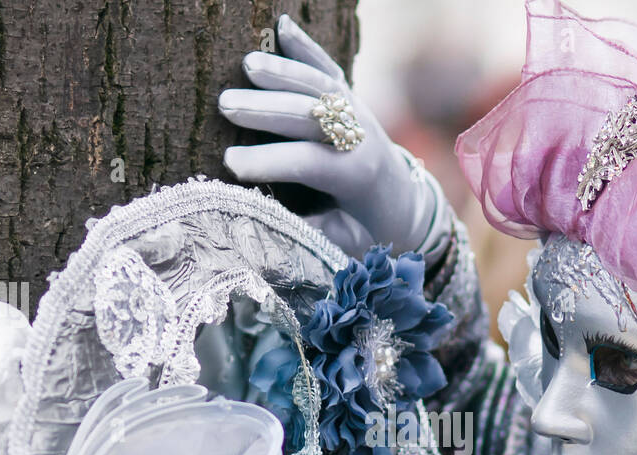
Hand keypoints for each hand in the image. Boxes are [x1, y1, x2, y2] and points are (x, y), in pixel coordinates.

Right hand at [218, 14, 445, 259]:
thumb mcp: (345, 245)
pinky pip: (330, 70)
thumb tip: (262, 222)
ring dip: (282, 74)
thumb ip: (309, 233)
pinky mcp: (354, 101)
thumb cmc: (372, 234)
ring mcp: (360, 114)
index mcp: (360, 177)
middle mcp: (363, 138)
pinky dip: (306, 48)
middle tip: (225, 106)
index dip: (270, 162)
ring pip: (320, 86)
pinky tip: (282, 26)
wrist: (410, 209)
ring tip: (246, 65)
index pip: (309, 163)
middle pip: (312, 115)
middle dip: (267, 109)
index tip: (230, 165)